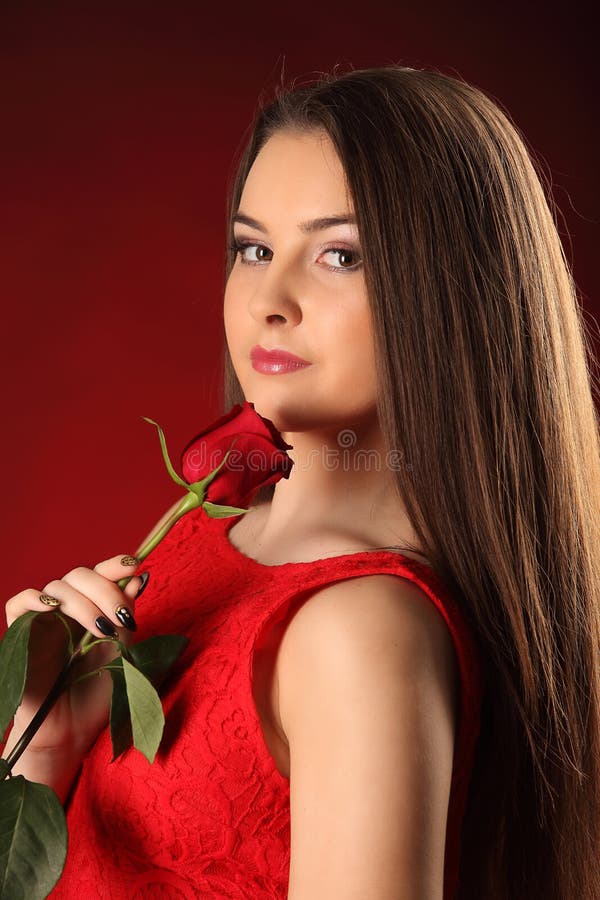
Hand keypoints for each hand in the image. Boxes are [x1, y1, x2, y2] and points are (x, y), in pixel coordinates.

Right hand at [4, 555, 145, 756]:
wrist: (71, 731)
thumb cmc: (97, 695)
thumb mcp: (121, 651)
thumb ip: (125, 615)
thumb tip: (137, 578)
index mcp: (92, 608)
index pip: (100, 575)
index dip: (115, 564)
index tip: (134, 564)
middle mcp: (67, 610)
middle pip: (80, 576)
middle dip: (105, 590)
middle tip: (121, 619)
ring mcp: (43, 620)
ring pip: (57, 587)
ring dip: (84, 603)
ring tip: (102, 630)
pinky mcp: (19, 634)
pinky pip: (18, 603)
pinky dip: (34, 598)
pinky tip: (54, 608)